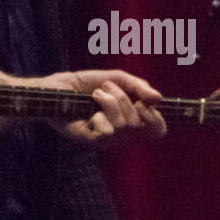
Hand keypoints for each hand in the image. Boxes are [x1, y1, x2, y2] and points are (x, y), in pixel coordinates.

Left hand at [43, 69, 167, 141]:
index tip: (142, 102)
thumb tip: (160, 99)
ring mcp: (108, 139)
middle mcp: (123, 133)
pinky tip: (89, 111)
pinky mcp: (93, 141)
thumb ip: (140, 86)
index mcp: (133, 119)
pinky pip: (108, 132)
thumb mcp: (118, 78)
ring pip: (125, 126)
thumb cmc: (87, 84)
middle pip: (139, 124)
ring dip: (110, 101)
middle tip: (107, 89)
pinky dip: (100, 113)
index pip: (157, 130)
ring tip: (96, 95)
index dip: (156, 118)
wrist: (59, 86)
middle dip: (123, 98)